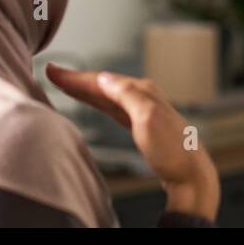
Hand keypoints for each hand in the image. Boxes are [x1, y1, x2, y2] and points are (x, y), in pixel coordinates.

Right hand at [46, 63, 218, 220]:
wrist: (190, 173)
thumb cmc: (171, 150)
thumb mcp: (147, 117)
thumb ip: (127, 94)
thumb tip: (104, 77)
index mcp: (141, 91)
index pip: (101, 80)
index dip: (76, 77)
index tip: (53, 70)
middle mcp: (143, 95)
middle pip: (103, 84)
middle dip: (77, 79)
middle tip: (53, 73)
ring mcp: (143, 109)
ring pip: (107, 94)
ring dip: (86, 88)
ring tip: (65, 84)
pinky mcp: (141, 123)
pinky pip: (114, 106)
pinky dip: (99, 101)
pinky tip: (93, 100)